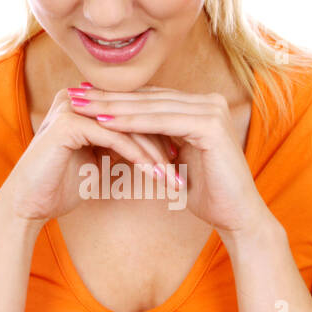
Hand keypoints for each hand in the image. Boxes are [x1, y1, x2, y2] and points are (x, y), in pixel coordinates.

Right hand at [0, 85, 176, 225]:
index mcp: (85, 104)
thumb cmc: (61, 187)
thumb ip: (120, 149)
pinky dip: (138, 157)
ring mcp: (72, 107)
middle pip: (133, 117)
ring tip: (174, 176)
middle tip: (186, 167)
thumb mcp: (99, 163)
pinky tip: (156, 174)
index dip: (160, 136)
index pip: (131, 114)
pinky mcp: (70, 123)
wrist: (27, 205)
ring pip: (128, 127)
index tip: (185, 159)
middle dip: (163, 144)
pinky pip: (116, 138)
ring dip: (155, 154)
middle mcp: (77, 98)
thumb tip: (155, 149)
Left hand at [67, 85, 270, 235]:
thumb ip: (157, 143)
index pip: (151, 99)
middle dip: (108, 97)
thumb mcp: (174, 162)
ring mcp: (212, 110)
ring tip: (81, 106)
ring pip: (152, 107)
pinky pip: (162, 121)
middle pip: (148, 98)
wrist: (237, 217)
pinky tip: (105, 122)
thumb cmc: (207, 195)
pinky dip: (132, 122)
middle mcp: (209, 102)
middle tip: (73, 94)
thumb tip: (126, 135)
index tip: (83, 99)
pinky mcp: (210, 125)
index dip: (116, 99)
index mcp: (201, 108)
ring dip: (113, 107)